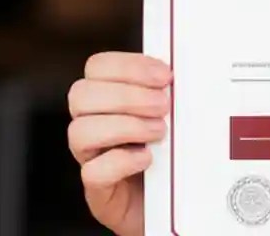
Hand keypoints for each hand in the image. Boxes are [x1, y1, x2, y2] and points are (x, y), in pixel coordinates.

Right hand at [67, 52, 171, 235]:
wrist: (173, 204)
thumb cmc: (174, 154)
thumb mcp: (177, 117)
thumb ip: (174, 94)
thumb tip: (190, 73)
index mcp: (109, 99)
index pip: (98, 67)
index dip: (128, 66)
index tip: (165, 75)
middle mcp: (93, 125)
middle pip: (81, 94)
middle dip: (127, 95)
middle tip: (163, 106)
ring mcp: (92, 158)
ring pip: (79, 131)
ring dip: (125, 126)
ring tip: (159, 132)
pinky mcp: (99, 190)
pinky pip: (92, 172)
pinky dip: (121, 161)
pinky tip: (146, 159)